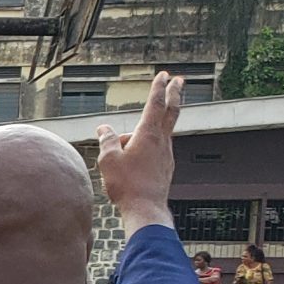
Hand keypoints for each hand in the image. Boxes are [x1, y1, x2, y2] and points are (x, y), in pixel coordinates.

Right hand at [96, 72, 182, 229]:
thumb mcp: (108, 160)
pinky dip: (147, 146)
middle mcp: (162, 141)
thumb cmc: (126, 185)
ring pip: (158, 134)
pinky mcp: (166, 166)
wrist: (146, 209)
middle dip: (174, 94)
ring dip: (146, 131)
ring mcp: (167, 154)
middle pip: (171, 111)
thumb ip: (107, 140)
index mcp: (148, 135)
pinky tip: (136, 158)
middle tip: (179, 80)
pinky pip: (156, 149)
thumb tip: (104, 128)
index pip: (155, 104)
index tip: (163, 75)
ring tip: (123, 148)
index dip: (159, 87)